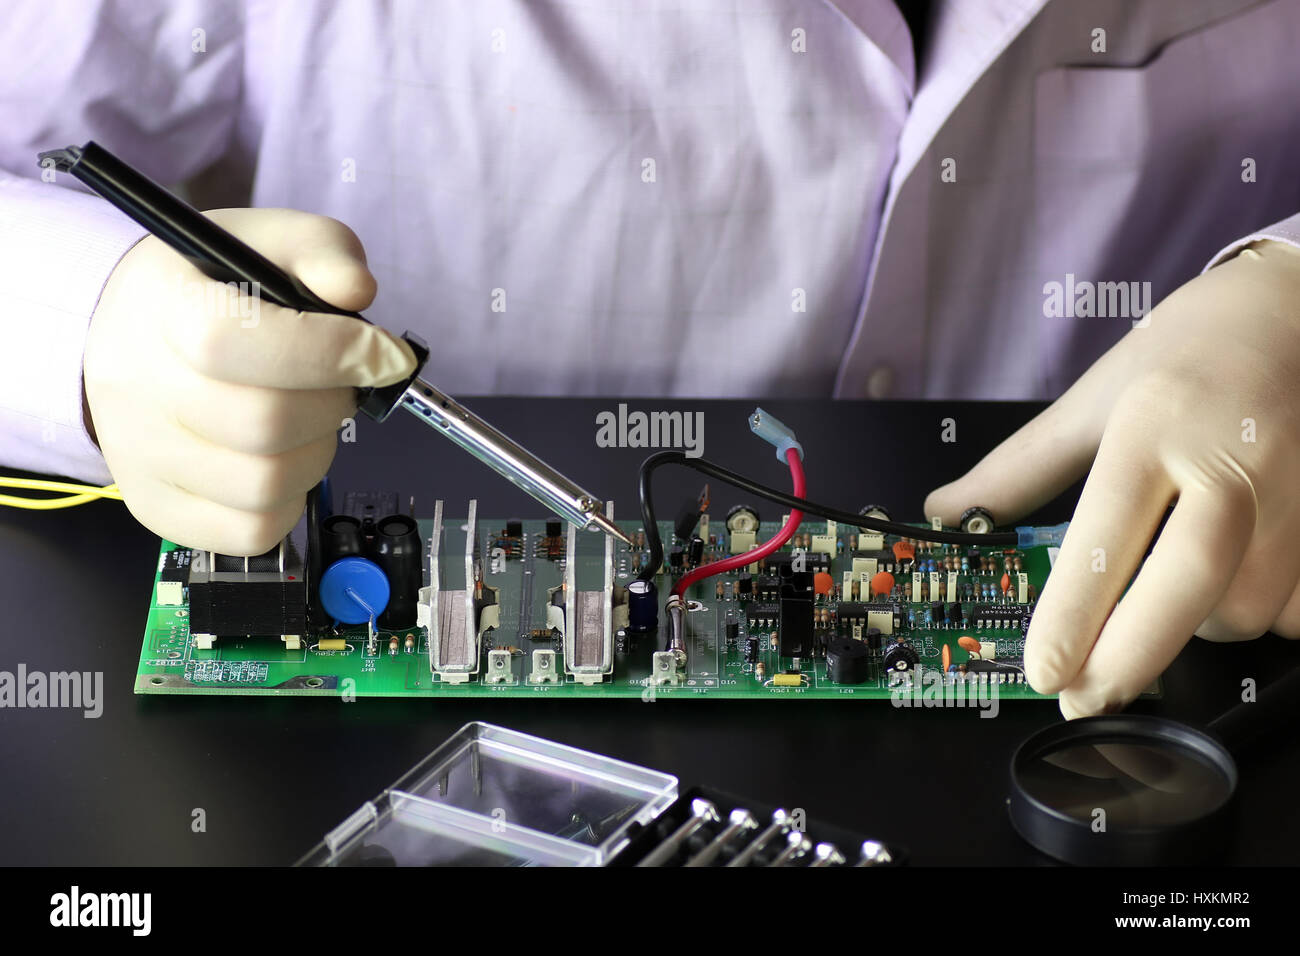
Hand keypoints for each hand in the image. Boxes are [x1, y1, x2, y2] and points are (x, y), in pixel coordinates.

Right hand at [84, 208, 414, 554]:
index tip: (386, 353)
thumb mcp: (267, 242)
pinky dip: (292, 501)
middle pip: (264, 423)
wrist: (130, 332)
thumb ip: (322, 251)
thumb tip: (357, 291)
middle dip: (335, 406)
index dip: (330, 351)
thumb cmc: (212, 288)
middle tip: (343, 386)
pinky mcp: (159, 507)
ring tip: (312, 421)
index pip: (240, 341)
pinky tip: (286, 460)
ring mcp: (142, 456)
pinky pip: (252, 530)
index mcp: (163, 307)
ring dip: (319, 454)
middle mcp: (138, 386)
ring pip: (265, 485)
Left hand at [925, 240, 1299, 717]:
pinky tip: (1238, 576)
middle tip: (1084, 697)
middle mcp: (1234, 459)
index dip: (1074, 617)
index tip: (1045, 671)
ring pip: (1248, 609)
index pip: (1106, 537)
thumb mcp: (1095, 396)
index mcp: (1154, 425)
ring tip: (1167, 593)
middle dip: (1130, 659)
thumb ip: (1020, 466)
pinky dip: (1264, 611)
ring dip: (1196, 626)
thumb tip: (945, 510)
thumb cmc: (1187, 352)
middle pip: (1188, 588)